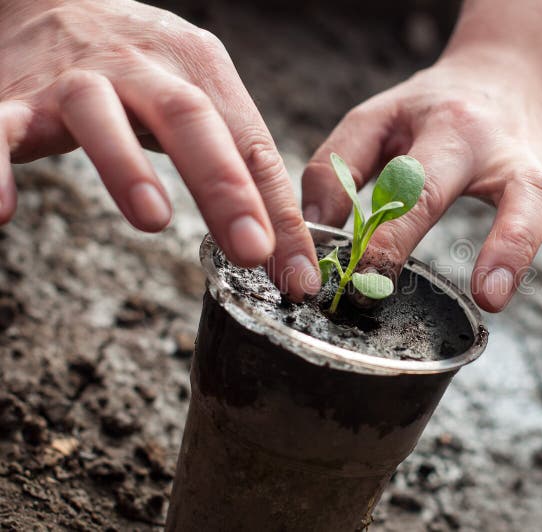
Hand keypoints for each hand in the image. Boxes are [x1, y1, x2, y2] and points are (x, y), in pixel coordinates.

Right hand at [0, 0, 319, 298]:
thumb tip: (283, 256)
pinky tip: (2, 211)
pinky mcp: (15, 95)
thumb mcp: (202, 104)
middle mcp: (143, 68)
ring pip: (99, 114)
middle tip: (252, 250)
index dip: (279, 214)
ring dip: (126, 166)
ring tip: (153, 220)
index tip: (297, 276)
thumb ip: (241, 173)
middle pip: (190, 119)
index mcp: (201, 72)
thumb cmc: (142, 71)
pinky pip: (0, 128)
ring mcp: (77, 79)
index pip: (251, 146)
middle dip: (225, 186)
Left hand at [302, 51, 541, 322]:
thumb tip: (317, 235)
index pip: (422, 187)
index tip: (367, 286)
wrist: (498, 77)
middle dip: (510, 244)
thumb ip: (334, 168)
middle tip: (490, 297)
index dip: (393, 238)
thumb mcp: (375, 120)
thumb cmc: (429, 109)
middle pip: (524, 190)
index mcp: (451, 132)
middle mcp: (510, 153)